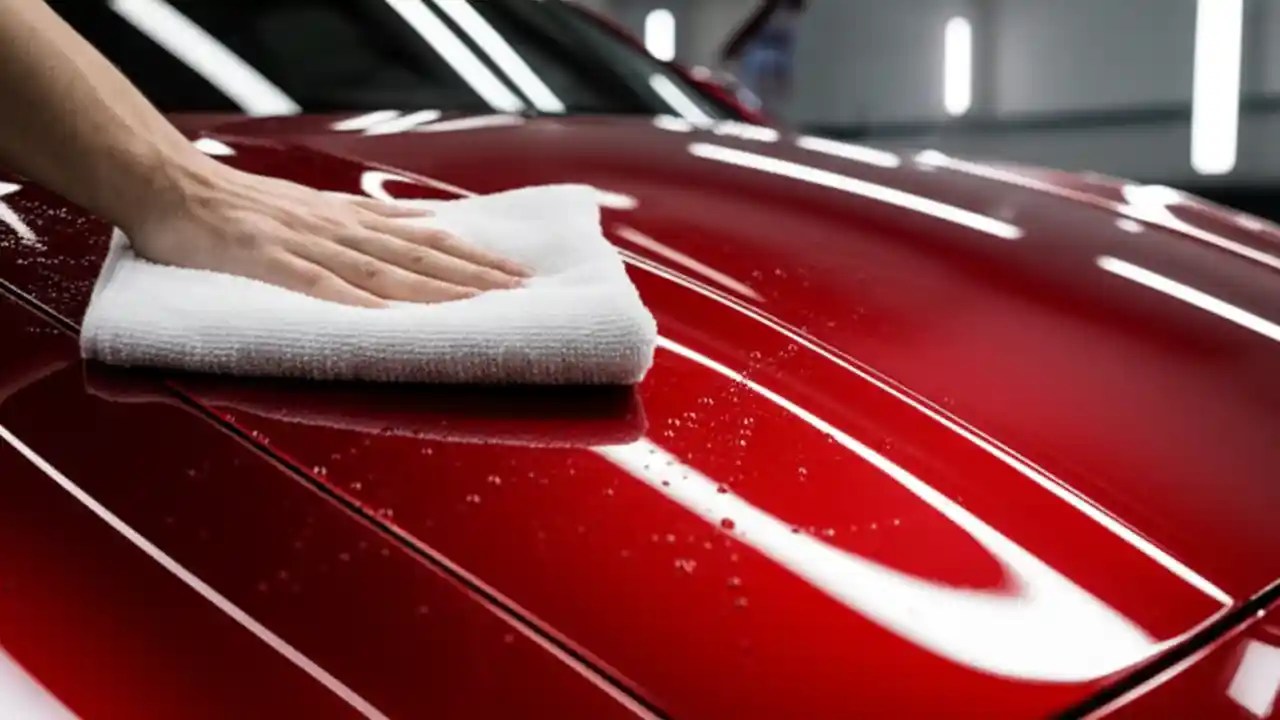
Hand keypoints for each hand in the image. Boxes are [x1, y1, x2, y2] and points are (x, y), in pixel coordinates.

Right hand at [122, 161, 530, 306]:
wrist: (171, 183)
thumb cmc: (239, 203)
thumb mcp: (316, 206)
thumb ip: (364, 222)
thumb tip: (420, 227)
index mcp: (351, 220)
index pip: (429, 240)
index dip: (476, 258)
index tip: (518, 274)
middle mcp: (341, 230)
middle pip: (421, 258)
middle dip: (476, 277)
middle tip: (523, 294)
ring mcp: (309, 246)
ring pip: (386, 272)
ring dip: (437, 291)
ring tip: (482, 306)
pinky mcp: (273, 262)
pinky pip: (323, 287)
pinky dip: (360, 303)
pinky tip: (391, 320)